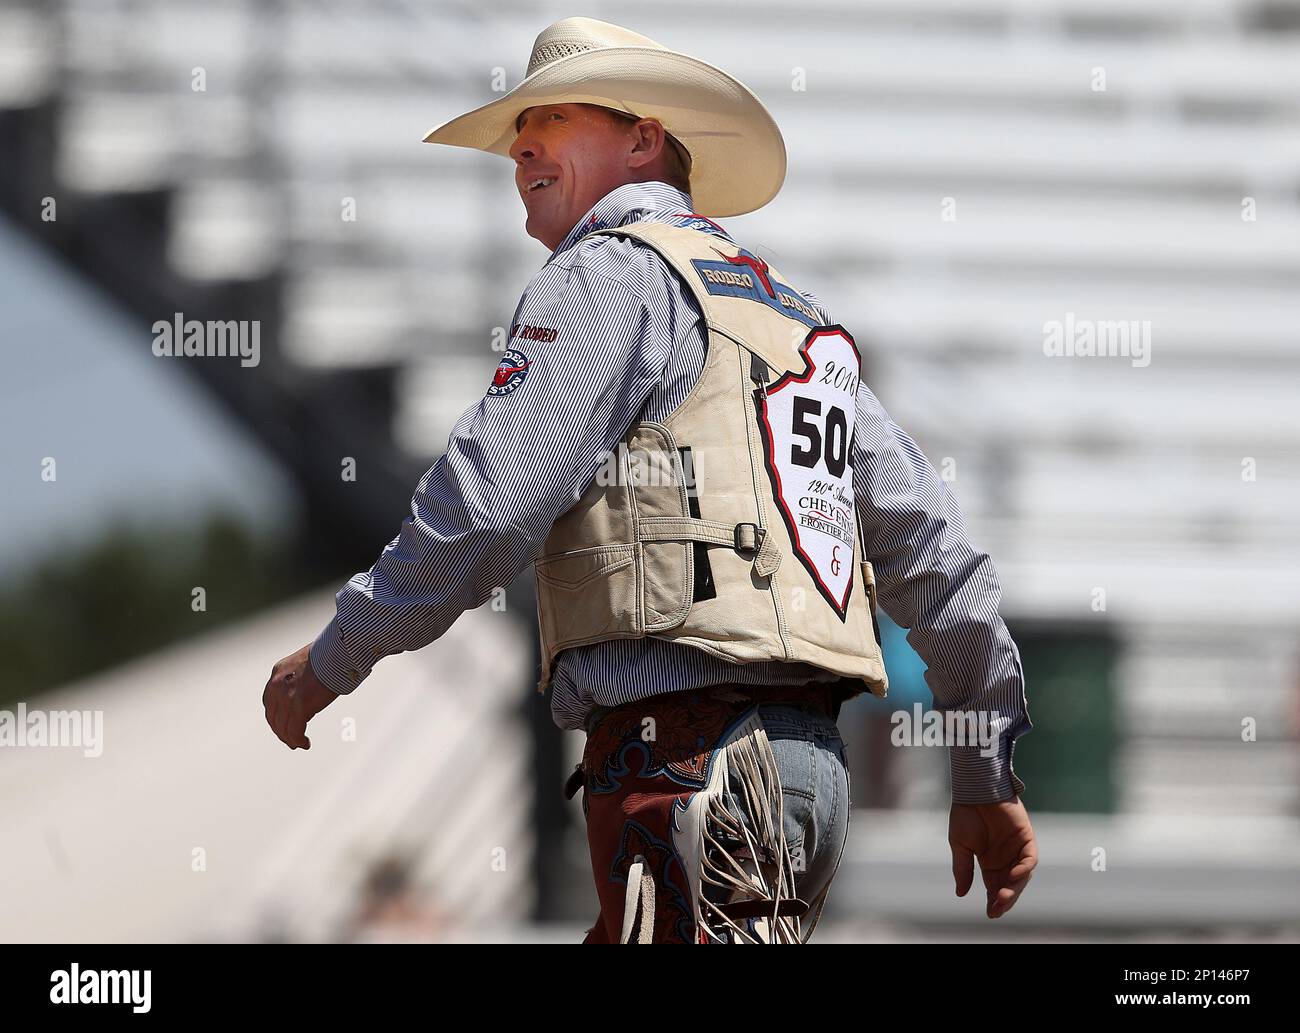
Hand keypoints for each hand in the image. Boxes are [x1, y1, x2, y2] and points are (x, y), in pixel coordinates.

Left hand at [262, 643, 338, 749]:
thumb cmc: (332, 652)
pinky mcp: (299, 706)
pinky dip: (298, 740)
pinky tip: (305, 744)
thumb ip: (302, 677)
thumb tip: (311, 689)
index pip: (269, 700)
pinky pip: (295, 730)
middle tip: (289, 739)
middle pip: (273, 716)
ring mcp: (287, 696)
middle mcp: (277, 685)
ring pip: (283, 726)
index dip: (275, 716)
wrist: (338, 650)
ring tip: (298, 744)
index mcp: (279, 672)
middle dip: (280, 730)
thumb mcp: (308, 662)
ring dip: (289, 738)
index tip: (282, 723)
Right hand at [949, 797, 1037, 918]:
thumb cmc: (966, 813)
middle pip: (1009, 885)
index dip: (994, 901)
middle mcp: (1006, 859)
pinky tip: (1013, 875)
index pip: (995, 887)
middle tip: (997, 909)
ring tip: (1003, 897)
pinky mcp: (1026, 838)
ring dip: (1014, 888)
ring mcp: (1017, 849)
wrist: (975, 789)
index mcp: (990, 862)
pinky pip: (1030, 859)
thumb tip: (960, 893)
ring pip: (1021, 876)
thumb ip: (963, 868)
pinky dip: (1024, 868)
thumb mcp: (960, 845)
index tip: (990, 913)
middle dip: (1005, 899)